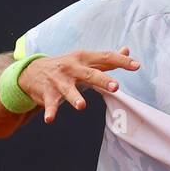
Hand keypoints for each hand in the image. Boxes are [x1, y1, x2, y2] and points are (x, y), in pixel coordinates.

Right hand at [18, 47, 139, 123]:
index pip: (106, 58)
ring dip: (75, 98)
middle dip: (103, 80)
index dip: (121, 62)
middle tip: (115, 87)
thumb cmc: (67, 67)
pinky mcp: (47, 93)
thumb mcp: (85, 60)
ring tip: (82, 106)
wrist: (32, 71)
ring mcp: (59, 81)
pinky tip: (50, 119)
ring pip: (68, 90)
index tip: (136, 66)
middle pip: (90, 74)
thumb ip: (106, 59)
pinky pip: (50, 104)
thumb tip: (127, 51)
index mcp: (84, 59)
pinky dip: (50, 111)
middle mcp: (72, 68)